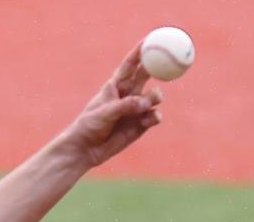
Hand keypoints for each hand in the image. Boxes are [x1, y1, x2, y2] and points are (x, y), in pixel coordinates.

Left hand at [56, 43, 164, 168]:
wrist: (86, 150)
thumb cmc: (89, 126)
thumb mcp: (104, 113)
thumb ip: (125, 106)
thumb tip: (146, 103)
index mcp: (115, 86)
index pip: (130, 65)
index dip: (140, 52)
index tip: (150, 40)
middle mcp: (128, 95)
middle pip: (147, 75)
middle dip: (157, 67)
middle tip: (167, 63)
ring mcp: (136, 109)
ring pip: (155, 96)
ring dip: (155, 97)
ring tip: (146, 106)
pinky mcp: (141, 124)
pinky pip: (155, 116)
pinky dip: (155, 116)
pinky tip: (149, 120)